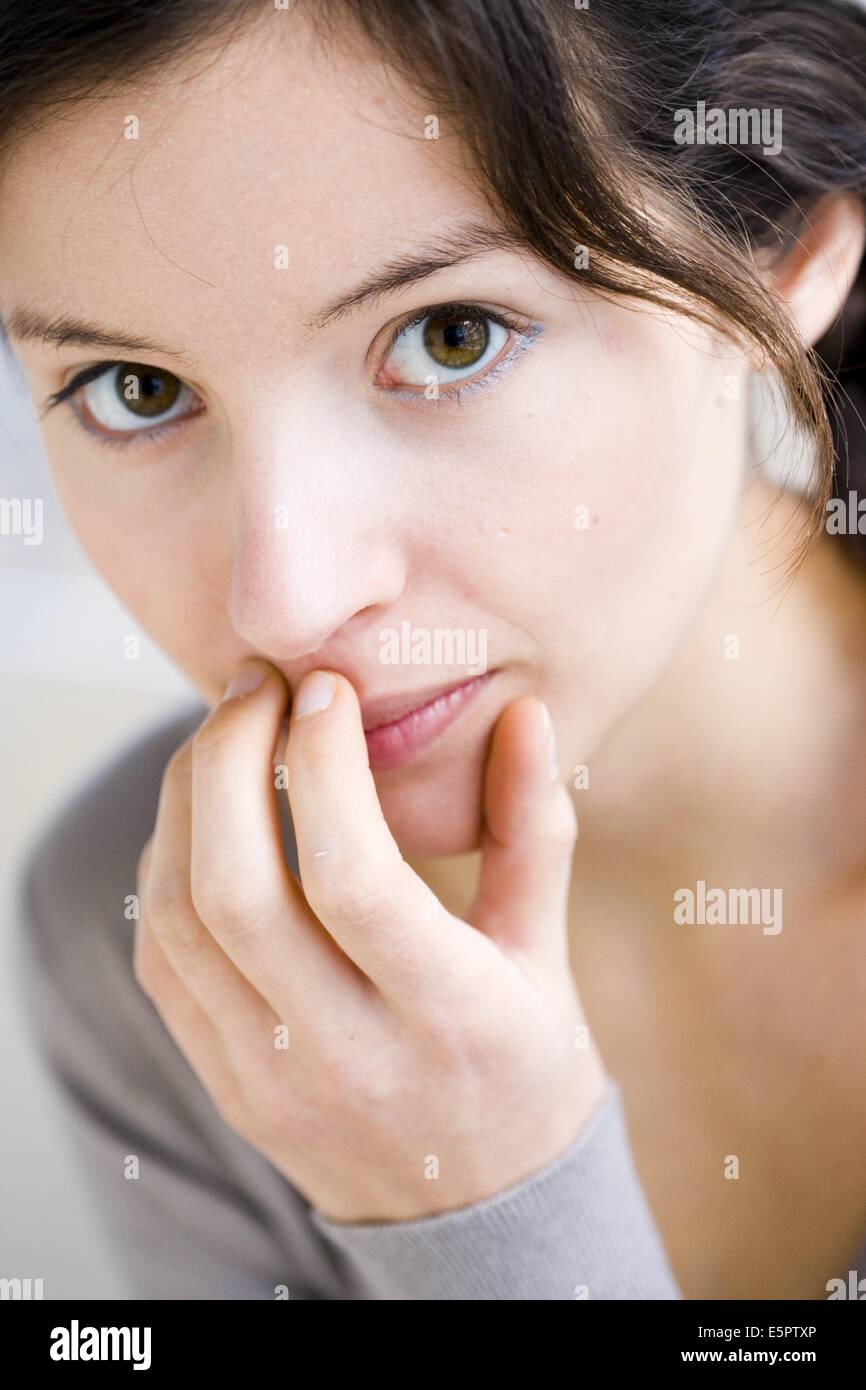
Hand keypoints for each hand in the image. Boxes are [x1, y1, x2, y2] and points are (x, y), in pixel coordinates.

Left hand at [134, 659, 607, 1222]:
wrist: (473, 1208)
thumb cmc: (523, 1059)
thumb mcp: (547, 946)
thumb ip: (534, 825)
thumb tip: (527, 712)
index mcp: (449, 1018)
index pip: (355, 881)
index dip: (325, 766)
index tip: (326, 690)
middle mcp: (346, 1056)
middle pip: (236, 893)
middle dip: (228, 761)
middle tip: (255, 686)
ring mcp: (271, 1079)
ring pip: (180, 921)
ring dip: (184, 803)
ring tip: (223, 732)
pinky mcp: (224, 1082)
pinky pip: (162, 961)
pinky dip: (167, 868)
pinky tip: (204, 815)